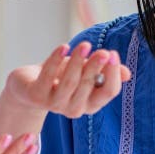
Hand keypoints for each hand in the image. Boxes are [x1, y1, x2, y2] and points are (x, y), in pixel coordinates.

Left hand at [5, 41, 130, 119]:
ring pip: (70, 82)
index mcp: (91, 104)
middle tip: (103, 51)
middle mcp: (74, 108)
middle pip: (89, 86)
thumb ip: (104, 72)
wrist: (27, 85)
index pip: (109, 92)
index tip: (113, 54)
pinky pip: (48, 76)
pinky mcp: (36, 95)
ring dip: (78, 62)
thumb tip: (126, 74)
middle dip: (97, 67)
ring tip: (85, 45)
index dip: (113, 74)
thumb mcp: (85, 72)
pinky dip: (56, 60)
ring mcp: (54, 104)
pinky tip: (63, 47)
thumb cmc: (60, 76)